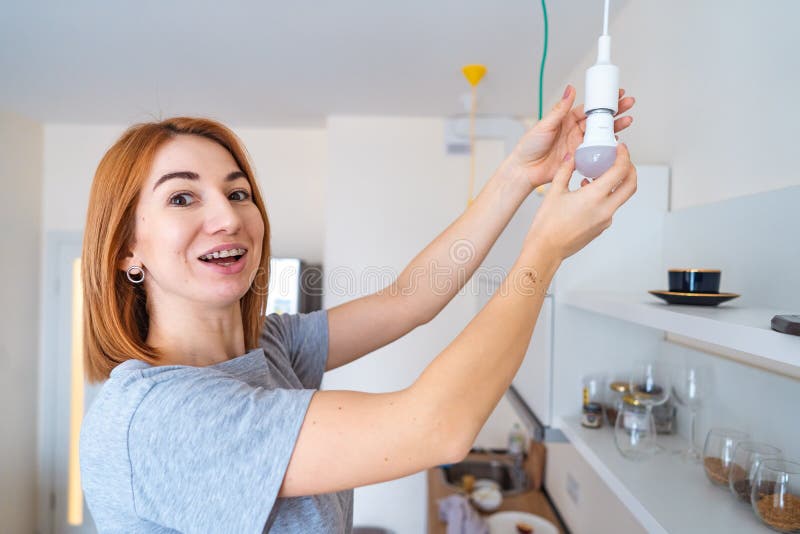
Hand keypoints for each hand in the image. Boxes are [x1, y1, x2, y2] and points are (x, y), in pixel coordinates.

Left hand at [504, 85, 634, 189]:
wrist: (525, 170)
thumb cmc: (529, 146)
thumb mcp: (545, 124)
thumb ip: (560, 109)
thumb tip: (570, 89)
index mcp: (567, 120)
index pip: (589, 108)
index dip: (603, 101)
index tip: (615, 94)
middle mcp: (574, 131)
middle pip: (599, 119)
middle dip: (615, 112)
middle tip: (628, 104)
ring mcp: (578, 144)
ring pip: (600, 134)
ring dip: (615, 127)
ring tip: (628, 120)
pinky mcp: (579, 158)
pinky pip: (596, 152)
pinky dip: (607, 147)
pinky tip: (617, 142)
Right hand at [524, 143, 636, 260]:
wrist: (546, 249)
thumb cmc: (547, 226)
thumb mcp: (554, 192)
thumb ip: (565, 170)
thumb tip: (571, 157)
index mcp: (594, 197)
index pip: (620, 171)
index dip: (623, 156)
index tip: (620, 149)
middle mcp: (605, 209)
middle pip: (630, 185)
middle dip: (629, 169)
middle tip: (620, 159)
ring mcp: (605, 220)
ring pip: (621, 196)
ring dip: (617, 183)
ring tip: (599, 174)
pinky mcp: (601, 227)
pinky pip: (611, 207)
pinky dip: (606, 195)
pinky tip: (589, 191)